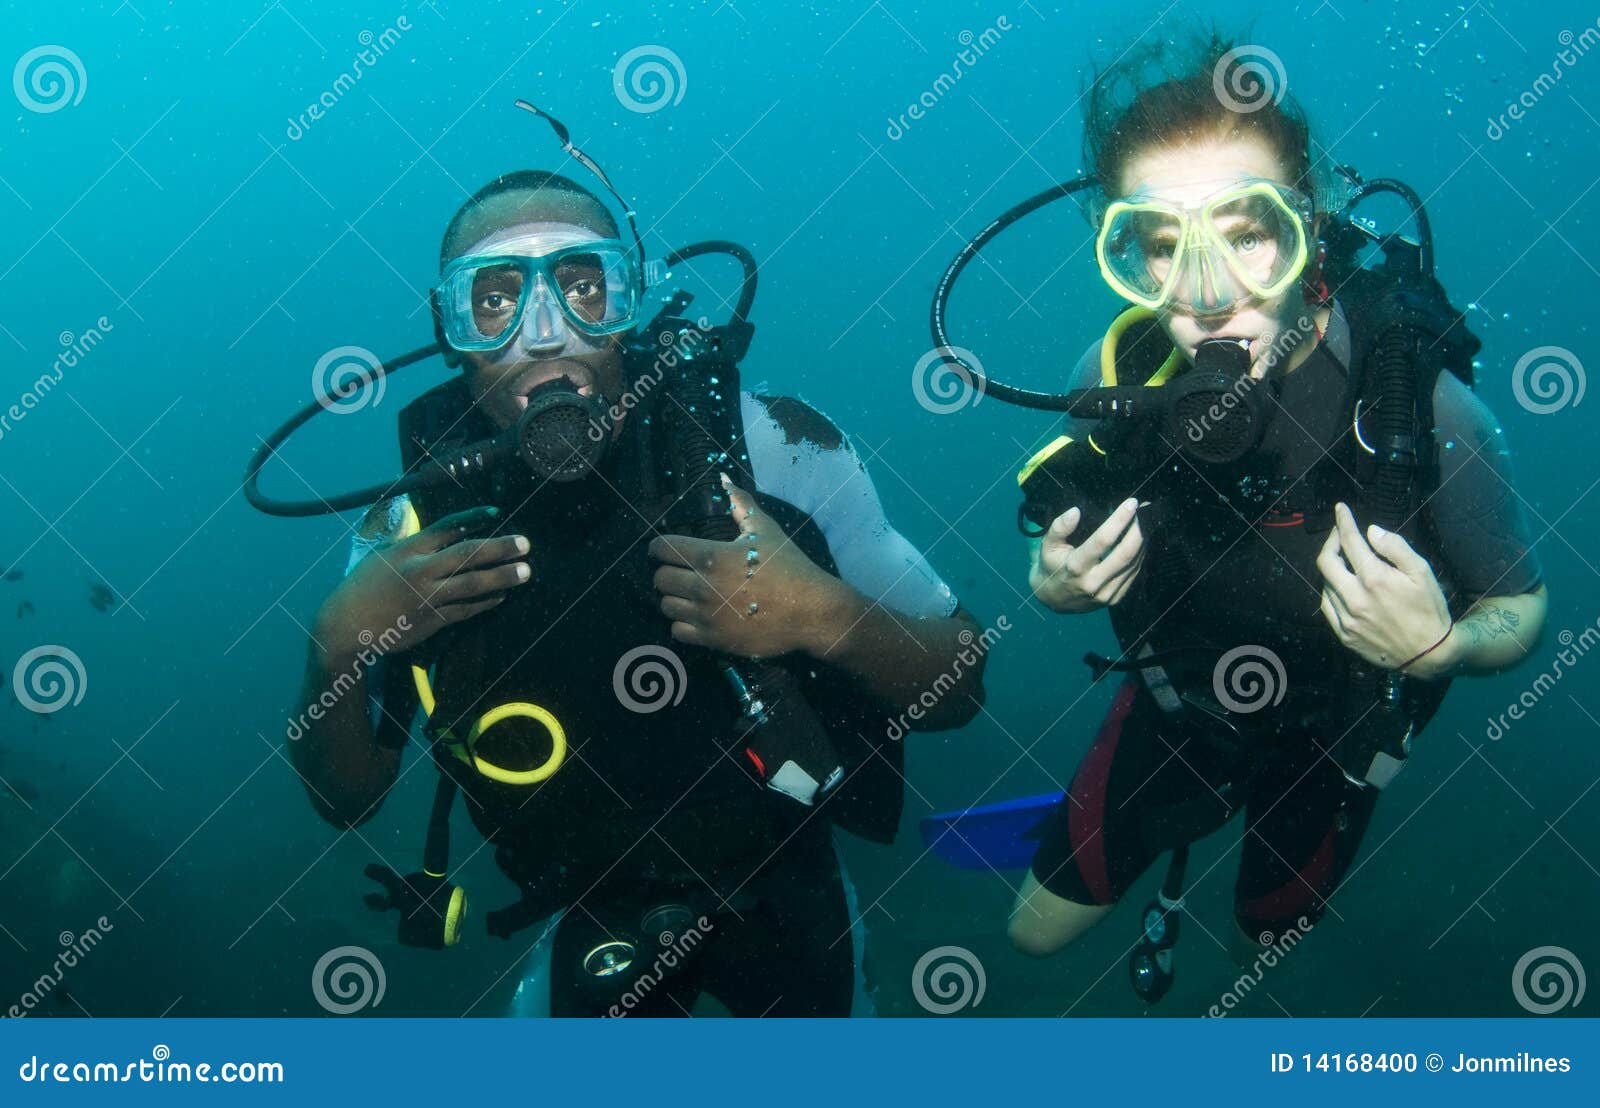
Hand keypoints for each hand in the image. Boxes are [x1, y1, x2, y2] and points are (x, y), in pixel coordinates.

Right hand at [313, 506, 531, 669]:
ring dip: (502, 577)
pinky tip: (502, 596)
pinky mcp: (431, 620)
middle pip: (468, 555)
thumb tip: (436, 531)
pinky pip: (465, 610)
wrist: (346, 626)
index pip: (447, 528)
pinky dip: (485, 602)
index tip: (496, 513)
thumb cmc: (362, 587)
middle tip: (525, 544)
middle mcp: (421, 571)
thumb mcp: (381, 556)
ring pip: (472, 584)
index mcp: (409, 550)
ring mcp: (428, 597)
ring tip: (525, 571)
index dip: (474, 518)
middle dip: (500, 548)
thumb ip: (411, 543)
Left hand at [649, 476, 847, 658]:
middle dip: (666, 572)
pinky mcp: (713, 639)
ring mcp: (707, 615)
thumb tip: (725, 480)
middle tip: (680, 572)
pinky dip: (683, 623)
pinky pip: (678, 631)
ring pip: (666, 606)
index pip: (663, 549)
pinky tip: (698, 615)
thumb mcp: (765, 529)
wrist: (810, 611)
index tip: (664, 549)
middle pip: (660, 579)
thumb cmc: (789, 566)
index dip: (659, 547)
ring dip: (674, 598)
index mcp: (711, 556)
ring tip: (689, 594)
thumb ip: (740, 504)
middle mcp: (703, 586)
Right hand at [1030, 498, 1146, 612]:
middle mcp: (1093, 582)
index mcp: (1075, 567)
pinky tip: (1139, 541)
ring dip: (1142, 541)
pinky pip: (1133, 573)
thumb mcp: (1047, 545)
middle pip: (1125, 553)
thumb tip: (1075, 511)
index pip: (1103, 540)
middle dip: (1138, 530)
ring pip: (1133, 563)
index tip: (1131, 503)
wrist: (1054, 600)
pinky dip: (1139, 555)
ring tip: (1144, 523)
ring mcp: (1106, 593)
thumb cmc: (1052, 566)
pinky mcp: (1115, 598)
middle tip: (1145, 512)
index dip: (1119, 520)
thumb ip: (1059, 527)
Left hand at [1316, 502, 1452, 672]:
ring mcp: (1347, 618)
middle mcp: (1355, 598)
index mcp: (1374, 579)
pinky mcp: (1344, 634)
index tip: (1340, 509)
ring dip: (1333, 568)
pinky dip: (1331, 590)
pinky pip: (1327, 606)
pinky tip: (1342, 586)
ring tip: (1347, 561)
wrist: (1429, 653)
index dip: (1343, 521)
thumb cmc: (1429, 609)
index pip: (1349, 541)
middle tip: (1339, 534)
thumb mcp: (1422, 572)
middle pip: (1326, 561)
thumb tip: (1371, 530)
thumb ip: (1395, 547)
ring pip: (1326, 583)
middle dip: (1330, 542)